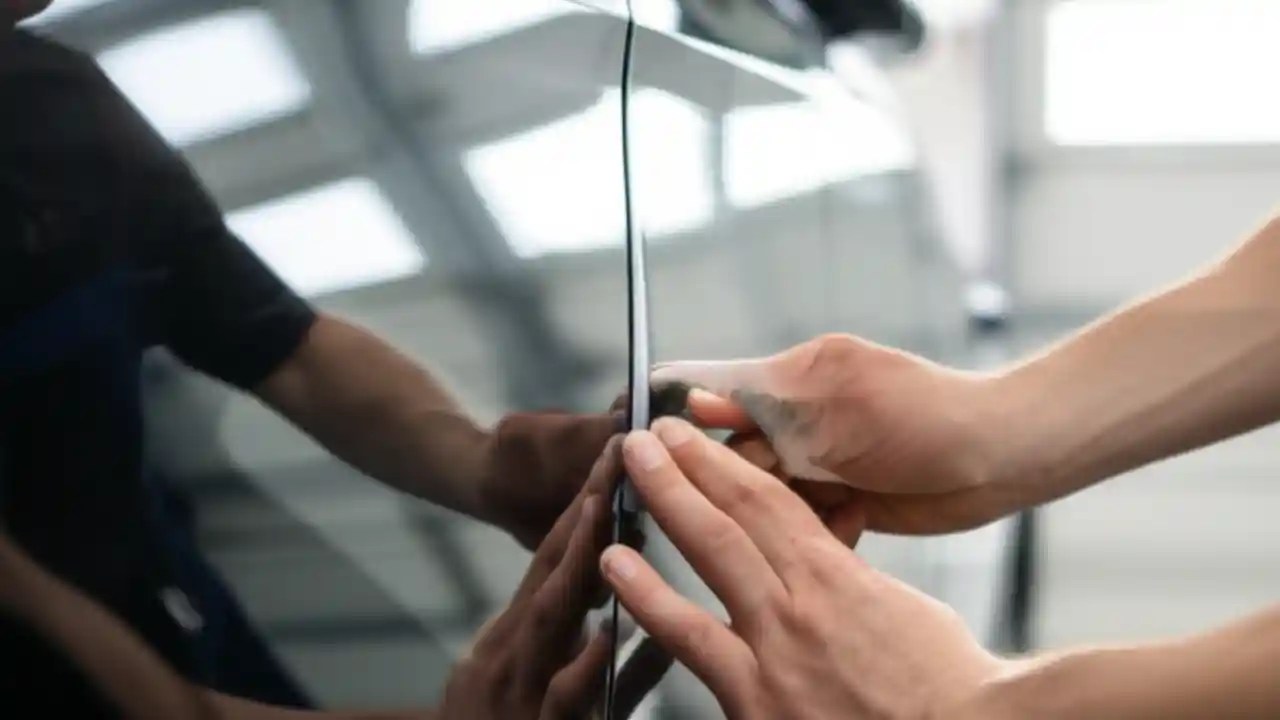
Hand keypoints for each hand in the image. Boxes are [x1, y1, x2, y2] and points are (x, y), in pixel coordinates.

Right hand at [444, 437, 665, 719]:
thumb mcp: (543, 687)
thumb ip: (599, 659)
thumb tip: (648, 627)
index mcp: (524, 634)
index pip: (559, 556)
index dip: (589, 502)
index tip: (621, 450)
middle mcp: (516, 650)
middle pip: (553, 568)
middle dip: (586, 509)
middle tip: (619, 451)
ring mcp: (519, 689)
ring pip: (550, 618)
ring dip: (576, 563)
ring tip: (605, 511)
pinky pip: (564, 702)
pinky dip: (584, 668)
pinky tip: (607, 636)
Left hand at [599, 418, 1007, 719]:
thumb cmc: (947, 688)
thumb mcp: (904, 614)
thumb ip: (851, 582)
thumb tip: (826, 563)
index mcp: (840, 577)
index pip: (771, 501)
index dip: (724, 462)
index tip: (691, 436)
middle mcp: (801, 602)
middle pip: (732, 515)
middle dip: (684, 469)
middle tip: (645, 436)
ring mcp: (775, 650)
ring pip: (709, 558)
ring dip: (663, 508)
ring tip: (622, 477)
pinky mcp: (754, 702)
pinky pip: (690, 642)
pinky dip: (649, 600)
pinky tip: (616, 569)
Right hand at [653, 334, 1021, 533]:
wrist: (1002, 457)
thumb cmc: (926, 416)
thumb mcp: (838, 406)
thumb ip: (764, 409)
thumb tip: (695, 401)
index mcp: (796, 375)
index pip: (717, 389)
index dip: (682, 414)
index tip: (646, 439)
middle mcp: (802, 414)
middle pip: (735, 450)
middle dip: (741, 474)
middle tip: (762, 481)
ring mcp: (823, 455)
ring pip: (767, 490)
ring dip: (783, 505)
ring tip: (825, 502)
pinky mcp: (843, 494)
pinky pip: (804, 515)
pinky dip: (817, 523)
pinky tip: (848, 518)